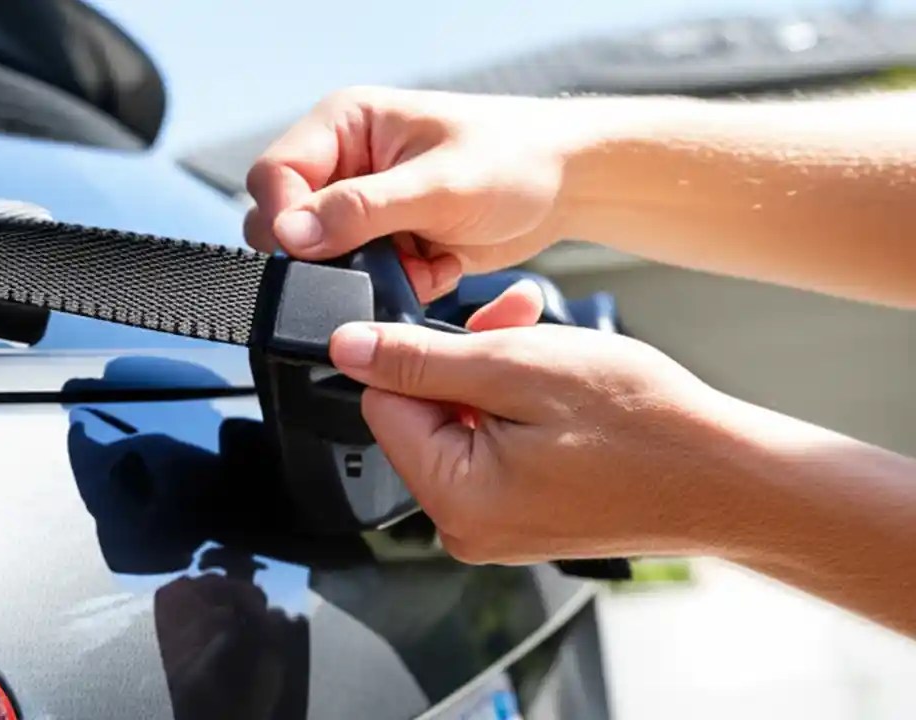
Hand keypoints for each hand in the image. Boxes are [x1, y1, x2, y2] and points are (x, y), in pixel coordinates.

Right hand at [244, 87, 605, 300]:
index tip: (305, 252)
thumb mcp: (436, 185)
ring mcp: (365, 206)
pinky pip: (364, 280)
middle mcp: (346, 163)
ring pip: (326, 260)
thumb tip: (291, 234)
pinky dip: (400, 283)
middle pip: (290, 222)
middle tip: (375, 259)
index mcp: (345, 125)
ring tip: (421, 259)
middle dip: (329, 253)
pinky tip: (438, 264)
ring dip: (370, 273)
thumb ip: (360, 210)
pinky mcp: (387, 241)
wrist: (569, 184)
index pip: (275, 175)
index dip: (282, 218)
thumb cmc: (514, 158)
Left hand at [328, 283, 735, 563]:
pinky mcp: (526, 517)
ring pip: (464, 424)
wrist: (731, 479)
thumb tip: (347, 350)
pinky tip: (560, 382)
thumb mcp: (520, 367)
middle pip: (424, 415)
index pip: (385, 406)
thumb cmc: (645, 427)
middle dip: (466, 357)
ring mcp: (498, 527)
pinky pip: (497, 449)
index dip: (420, 353)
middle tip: (522, 320)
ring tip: (552, 344)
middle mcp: (466, 526)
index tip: (473, 323)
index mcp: (454, 499)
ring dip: (497, 373)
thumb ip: (421, 359)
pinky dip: (519, 408)